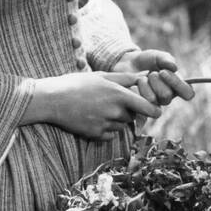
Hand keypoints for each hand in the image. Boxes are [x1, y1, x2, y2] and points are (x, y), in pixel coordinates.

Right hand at [31, 71, 160, 140]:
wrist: (53, 100)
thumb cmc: (77, 83)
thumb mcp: (102, 75)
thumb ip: (124, 78)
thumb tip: (143, 76)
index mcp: (118, 95)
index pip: (146, 107)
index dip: (153, 110)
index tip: (157, 112)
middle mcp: (114, 111)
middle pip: (132, 116)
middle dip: (128, 111)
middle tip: (113, 103)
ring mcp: (105, 124)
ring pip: (121, 125)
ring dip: (117, 120)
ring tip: (100, 109)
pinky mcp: (96, 135)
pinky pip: (110, 135)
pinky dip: (107, 129)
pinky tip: (95, 118)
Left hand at [114, 49, 195, 106]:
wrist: (127, 64)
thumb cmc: (147, 61)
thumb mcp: (157, 56)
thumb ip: (166, 60)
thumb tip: (174, 67)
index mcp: (177, 86)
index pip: (188, 94)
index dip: (179, 85)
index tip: (164, 72)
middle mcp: (167, 97)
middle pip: (168, 96)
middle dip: (158, 82)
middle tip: (152, 73)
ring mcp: (154, 104)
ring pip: (154, 100)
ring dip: (147, 85)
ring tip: (142, 77)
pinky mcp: (141, 107)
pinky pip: (143, 103)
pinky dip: (139, 90)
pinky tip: (136, 83)